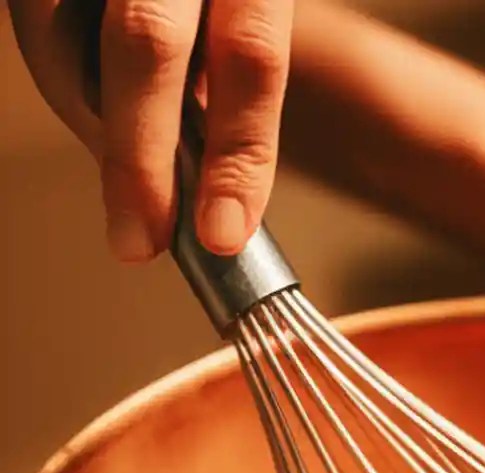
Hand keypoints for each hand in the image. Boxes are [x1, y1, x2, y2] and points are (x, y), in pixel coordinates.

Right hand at [8, 0, 293, 260]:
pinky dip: (60, 68)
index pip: (250, 59)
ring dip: (88, 114)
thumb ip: (230, 59)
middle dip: (140, 158)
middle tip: (139, 241)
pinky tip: (94, 101)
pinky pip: (37, 14)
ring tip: (124, 173)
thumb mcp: (247, 3)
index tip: (223, 234)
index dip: (238, 155)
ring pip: (66, 31)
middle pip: (148, 43)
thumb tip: (205, 175)